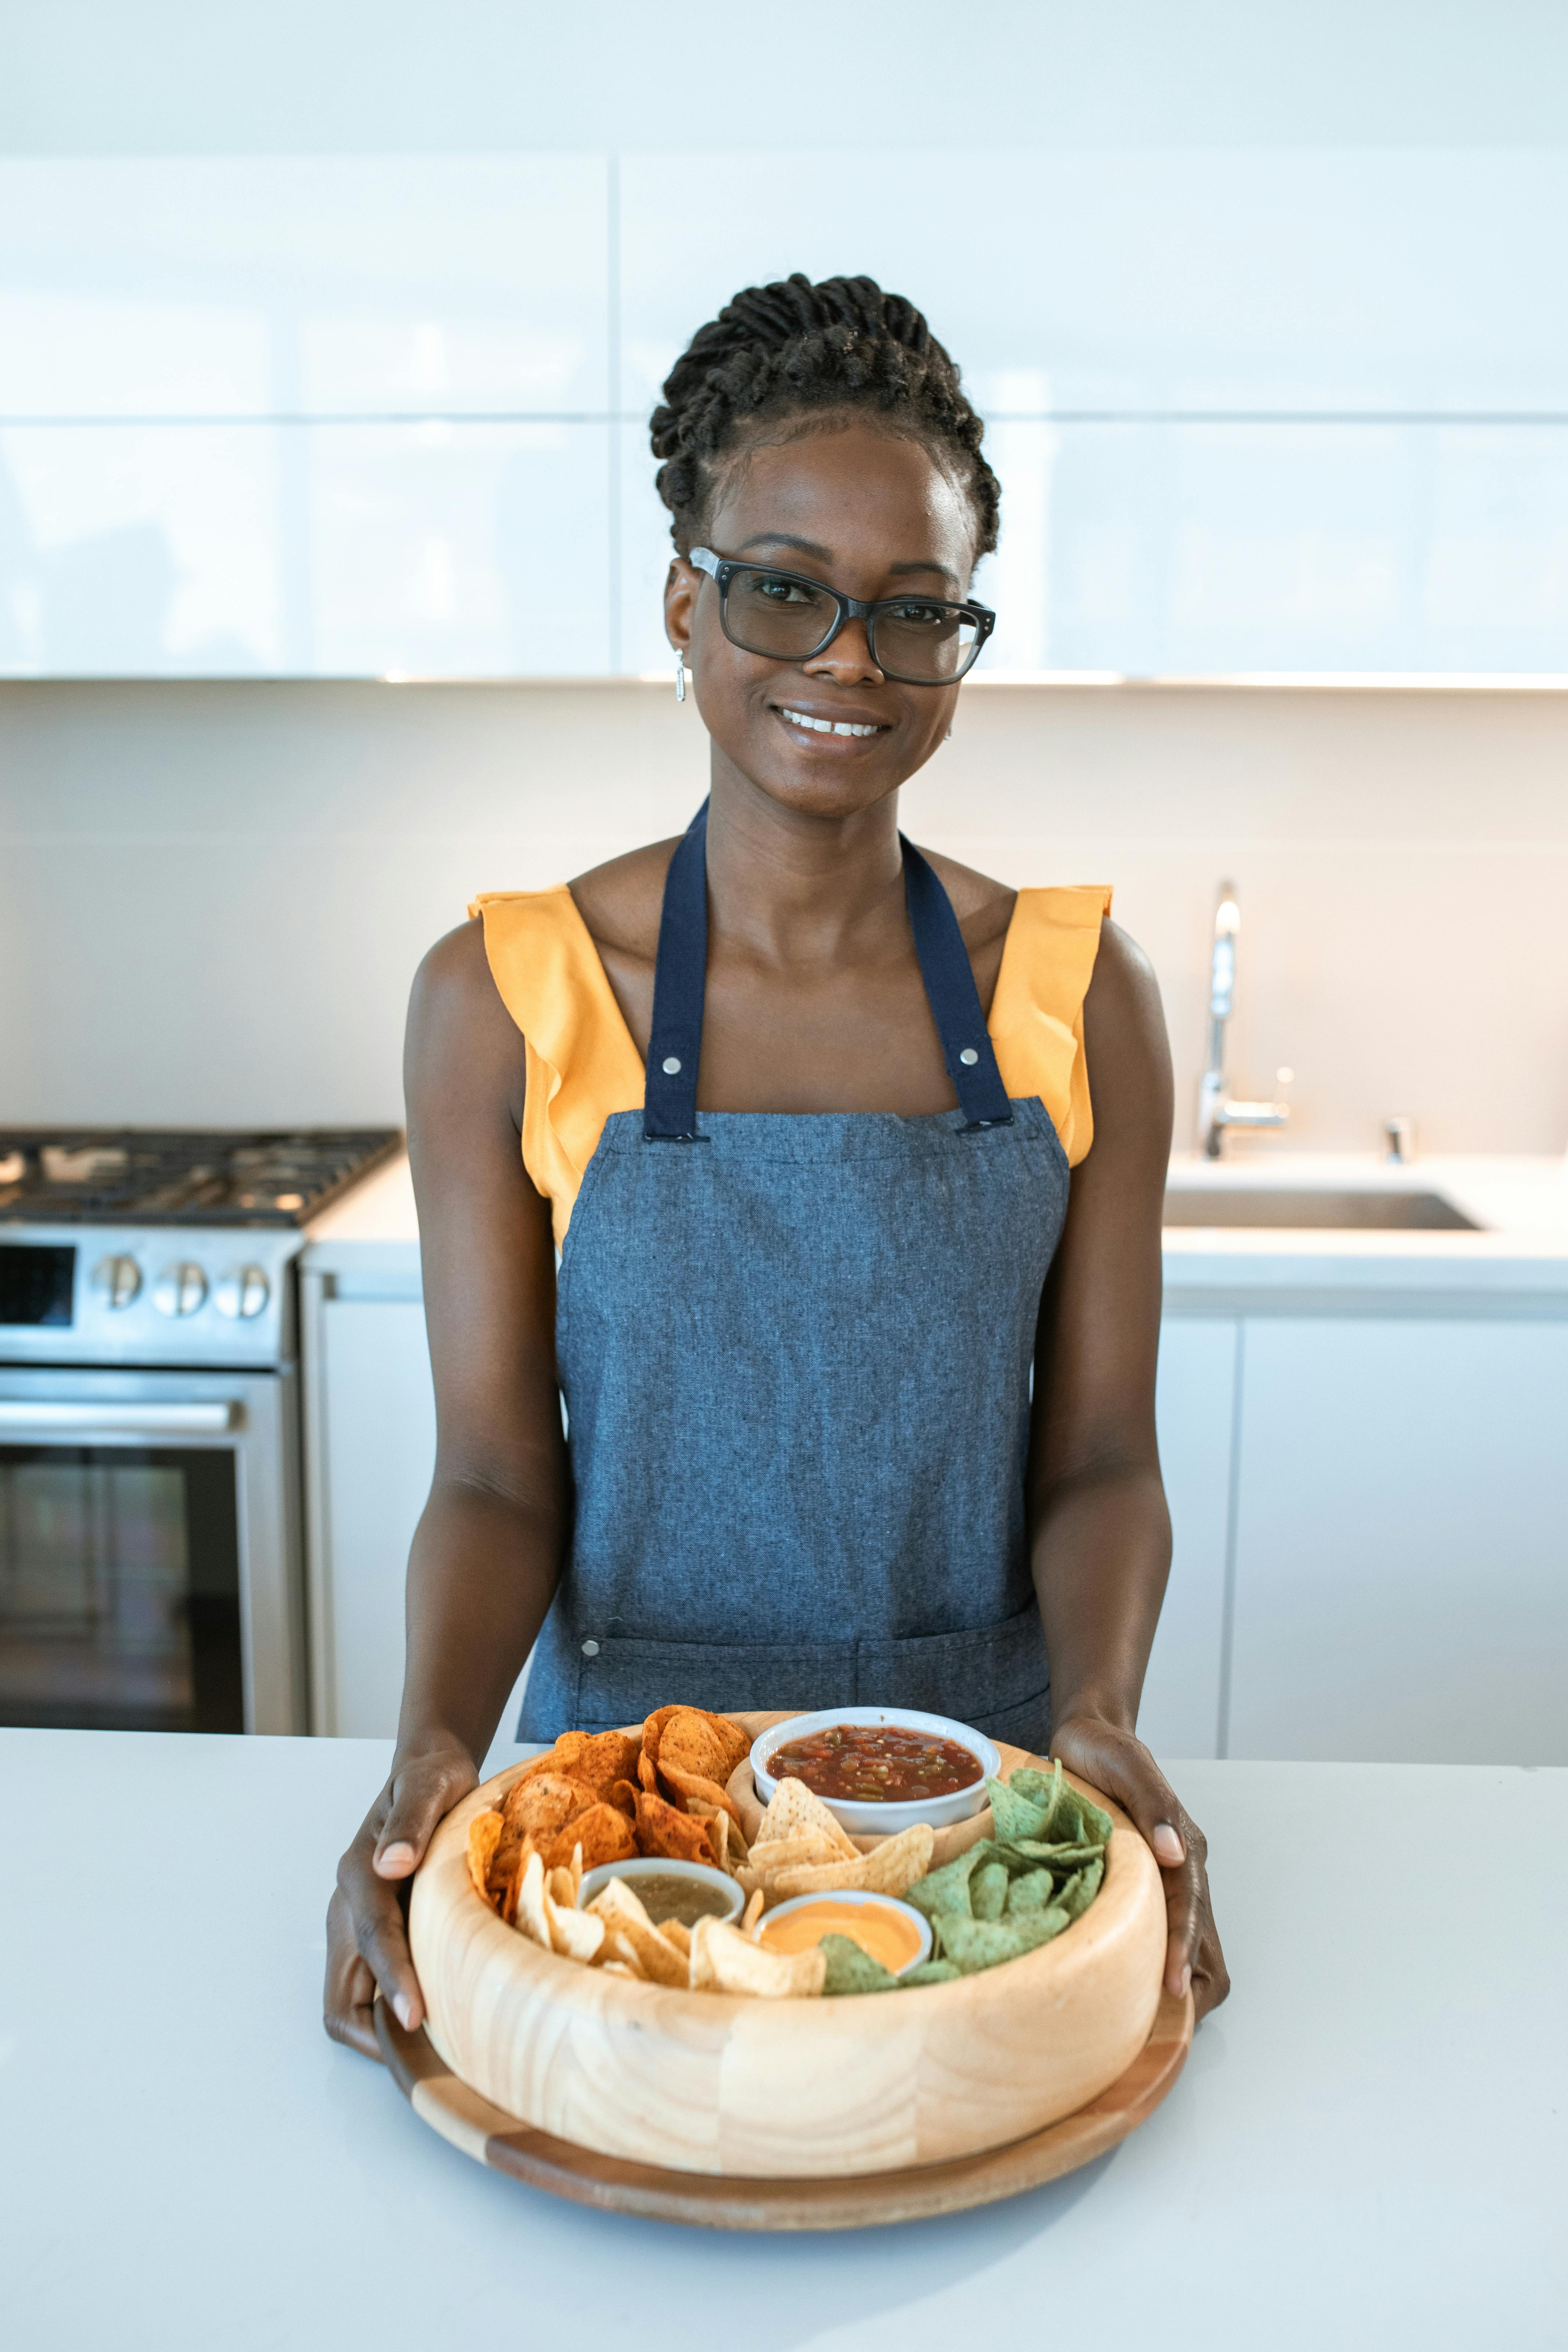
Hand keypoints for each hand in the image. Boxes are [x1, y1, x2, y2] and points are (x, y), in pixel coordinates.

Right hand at [323, 1731, 478, 2059]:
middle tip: (430, 2059)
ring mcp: (354, 1926)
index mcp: (358, 1875)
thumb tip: (391, 1863)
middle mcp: (346, 1908)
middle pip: (341, 1997)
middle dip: (376, 2034)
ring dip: (383, 2030)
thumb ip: (411, 1821)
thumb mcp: (430, 1785)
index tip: (418, 2018)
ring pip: (351, 2001)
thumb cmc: (434, 1780)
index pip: (372, 1939)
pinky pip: (370, 1989)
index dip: (393, 1980)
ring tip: (437, 2051)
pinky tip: (437, 2018)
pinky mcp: (373, 1934)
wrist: (428, 1770)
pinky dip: (392, 2012)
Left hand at [1049, 1713, 1229, 2022]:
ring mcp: (1166, 1878)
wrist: (1090, 1735)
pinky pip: (1160, 1933)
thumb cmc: (1103, 1749)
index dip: (1182, 1949)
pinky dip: (1156, 1964)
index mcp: (1182, 1843)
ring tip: (1148, 2021)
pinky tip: (1131, 1988)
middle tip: (1164, 2023)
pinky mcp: (1144, 1884)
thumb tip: (1173, 1850)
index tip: (1170, 1987)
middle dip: (1194, 1983)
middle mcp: (1181, 1866)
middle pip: (1206, 1940)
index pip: (1191, 1908)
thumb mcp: (1125, 1763)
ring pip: (1191, 1944)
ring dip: (1180, 1981)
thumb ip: (1152, 1802)